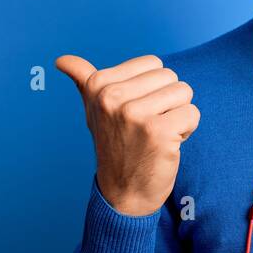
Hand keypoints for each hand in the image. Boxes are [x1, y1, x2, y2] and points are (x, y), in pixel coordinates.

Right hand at [55, 53, 199, 216]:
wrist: (123, 193)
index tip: (136, 112)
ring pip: (184, 92)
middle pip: (170, 76)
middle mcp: (112, 97)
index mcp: (98, 85)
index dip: (152, 88)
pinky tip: (167, 144)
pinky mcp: (157, 131)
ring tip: (157, 134)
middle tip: (147, 127)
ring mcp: (134, 114)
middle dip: (167, 101)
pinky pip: (192, 113)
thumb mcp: (93, 109)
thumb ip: (82, 80)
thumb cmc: (114, 145)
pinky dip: (187, 130)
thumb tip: (60, 60)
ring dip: (177, 115)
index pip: (153, 63)